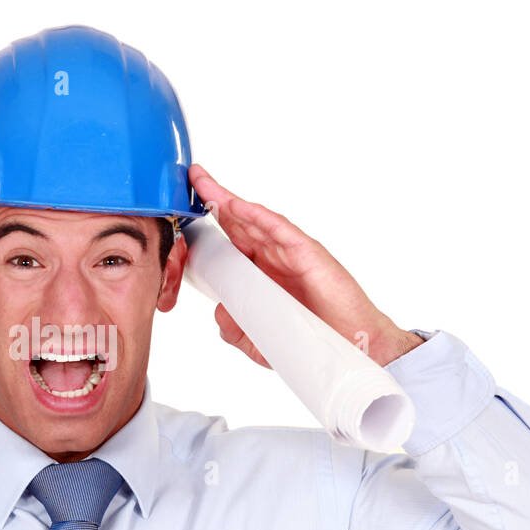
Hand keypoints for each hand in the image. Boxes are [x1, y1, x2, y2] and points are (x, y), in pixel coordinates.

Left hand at [187, 164, 422, 367]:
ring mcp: (289, 253)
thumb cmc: (311, 342)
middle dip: (211, 200)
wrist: (350, 350)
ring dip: (227, 201)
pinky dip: (258, 217)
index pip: (226, 245)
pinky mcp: (308, 253)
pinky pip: (280, 230)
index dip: (204, 229)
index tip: (179, 214)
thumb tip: (218, 310)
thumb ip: (235, 328)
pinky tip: (236, 205)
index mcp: (258, 275)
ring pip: (253, 220)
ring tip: (203, 184)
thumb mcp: (259, 342)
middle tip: (190, 179)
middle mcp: (272, 258)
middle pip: (236, 223)